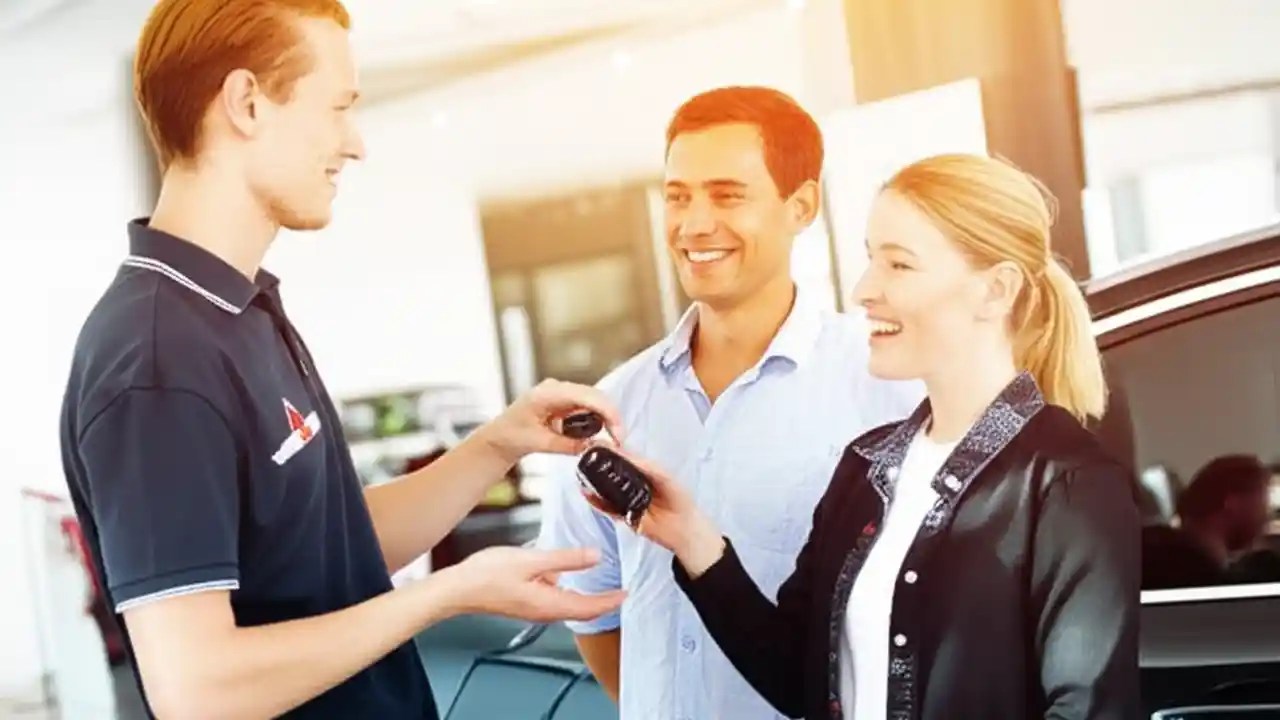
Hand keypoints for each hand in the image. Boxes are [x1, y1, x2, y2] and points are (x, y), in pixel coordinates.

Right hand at [441, 546, 626, 622]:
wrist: (457, 589)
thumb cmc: (486, 576)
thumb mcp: (531, 560)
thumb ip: (565, 559)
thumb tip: (594, 557)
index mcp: (549, 604)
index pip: (590, 607)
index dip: (611, 601)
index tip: (627, 594)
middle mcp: (544, 611)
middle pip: (582, 610)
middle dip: (604, 602)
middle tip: (621, 591)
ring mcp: (534, 608)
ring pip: (568, 605)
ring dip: (587, 597)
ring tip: (601, 582)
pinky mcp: (525, 602)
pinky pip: (554, 599)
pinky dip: (568, 591)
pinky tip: (564, 575)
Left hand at [479, 379, 624, 464]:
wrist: (497, 438)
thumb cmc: (510, 436)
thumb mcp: (540, 443)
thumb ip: (568, 445)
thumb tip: (595, 446)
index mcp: (547, 393)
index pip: (587, 396)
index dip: (608, 413)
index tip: (617, 432)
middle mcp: (555, 388)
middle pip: (594, 396)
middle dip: (610, 416)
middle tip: (618, 439)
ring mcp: (559, 393)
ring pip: (592, 400)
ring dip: (603, 418)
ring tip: (610, 438)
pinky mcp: (562, 401)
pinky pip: (585, 406)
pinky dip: (594, 418)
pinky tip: (596, 433)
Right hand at [581, 448, 725, 577]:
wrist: (684, 529)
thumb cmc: (680, 500)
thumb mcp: (665, 478)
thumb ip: (647, 468)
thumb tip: (627, 456)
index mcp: (644, 472)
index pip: (625, 459)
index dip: (612, 452)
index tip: (600, 445)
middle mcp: (633, 485)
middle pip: (612, 474)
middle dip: (599, 467)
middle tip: (586, 458)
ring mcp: (628, 500)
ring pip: (607, 491)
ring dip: (594, 484)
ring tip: (583, 475)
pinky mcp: (624, 516)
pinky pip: (608, 508)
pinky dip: (597, 502)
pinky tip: (589, 495)